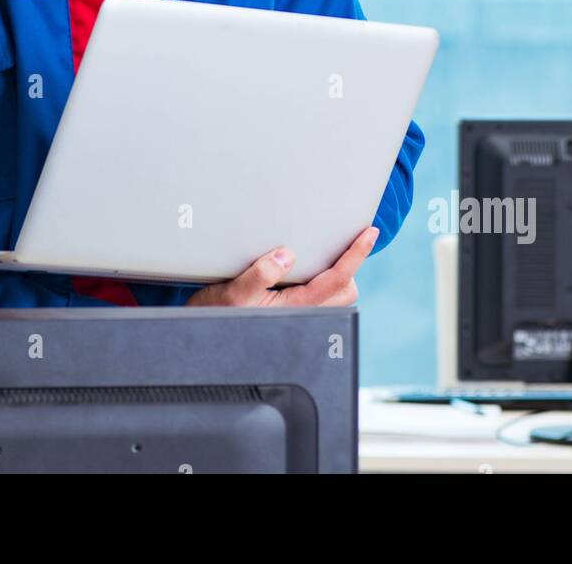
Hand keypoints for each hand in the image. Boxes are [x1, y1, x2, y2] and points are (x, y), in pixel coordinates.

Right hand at [184, 226, 378, 306]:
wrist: (203, 338)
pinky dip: (323, 283)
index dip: (356, 254)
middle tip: (342, 242)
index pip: (338, 279)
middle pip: (346, 292)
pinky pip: (321, 300)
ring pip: (336, 299)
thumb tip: (286, 255)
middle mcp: (303, 314)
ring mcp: (299, 317)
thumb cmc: (215, 312)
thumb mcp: (233, 290)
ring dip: (336, 278)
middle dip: (349, 268)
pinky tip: (305, 271)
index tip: (368, 233)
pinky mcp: (291, 316)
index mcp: (294, 306)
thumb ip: (260, 273)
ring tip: (322, 257)